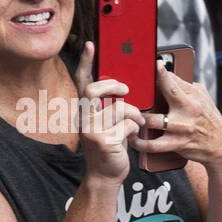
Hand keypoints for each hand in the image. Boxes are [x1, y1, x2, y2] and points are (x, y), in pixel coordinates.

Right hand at [74, 40, 142, 184]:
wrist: (106, 176)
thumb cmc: (110, 147)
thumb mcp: (107, 124)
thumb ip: (109, 107)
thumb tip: (126, 87)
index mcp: (85, 111)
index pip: (82, 82)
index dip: (85, 63)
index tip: (90, 45)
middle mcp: (83, 119)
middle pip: (93, 91)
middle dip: (113, 86)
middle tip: (126, 90)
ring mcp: (91, 131)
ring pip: (118, 109)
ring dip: (134, 114)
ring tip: (139, 121)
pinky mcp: (103, 143)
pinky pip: (126, 126)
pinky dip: (135, 129)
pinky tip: (133, 136)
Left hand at [132, 63, 221, 168]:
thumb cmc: (209, 119)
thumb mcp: (203, 98)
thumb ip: (185, 87)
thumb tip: (166, 73)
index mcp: (193, 96)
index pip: (173, 79)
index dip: (159, 71)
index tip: (150, 64)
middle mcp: (189, 110)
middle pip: (163, 95)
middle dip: (144, 92)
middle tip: (126, 90)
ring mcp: (183, 128)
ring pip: (151, 121)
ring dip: (136, 119)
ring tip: (124, 117)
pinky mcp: (178, 144)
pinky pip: (154, 145)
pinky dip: (140, 142)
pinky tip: (132, 137)